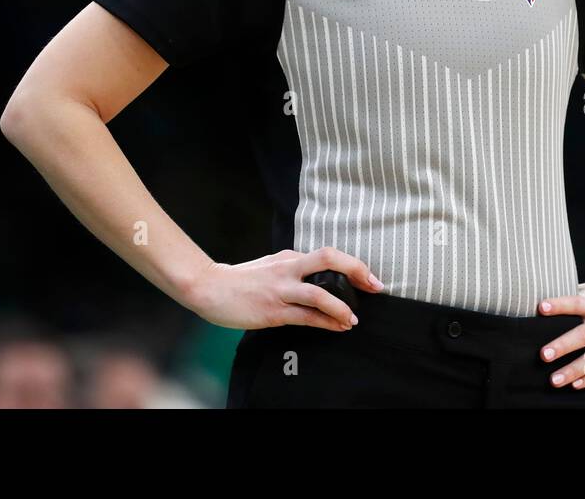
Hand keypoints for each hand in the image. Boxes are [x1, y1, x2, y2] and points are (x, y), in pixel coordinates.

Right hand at [185, 246, 384, 331]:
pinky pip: (305, 317)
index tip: (370, 278)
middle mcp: (288, 269)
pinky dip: (326, 323)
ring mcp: (280, 290)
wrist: (210, 288)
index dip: (354, 265)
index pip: (329, 255)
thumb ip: (295, 269)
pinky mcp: (273, 311)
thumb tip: (320, 277)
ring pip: (319, 294)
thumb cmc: (242, 280)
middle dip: (356, 271)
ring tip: (353, 319)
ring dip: (341, 307)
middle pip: (328, 260)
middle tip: (374, 286)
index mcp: (290, 258)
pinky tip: (338, 327)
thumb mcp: (272, 266)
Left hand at [535, 272, 584, 390]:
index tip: (541, 307)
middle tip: (543, 355)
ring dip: (574, 370)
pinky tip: (575, 383)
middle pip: (584, 336)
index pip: (576, 303)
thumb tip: (542, 298)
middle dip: (563, 346)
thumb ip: (575, 296)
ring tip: (555, 379)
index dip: (559, 305)